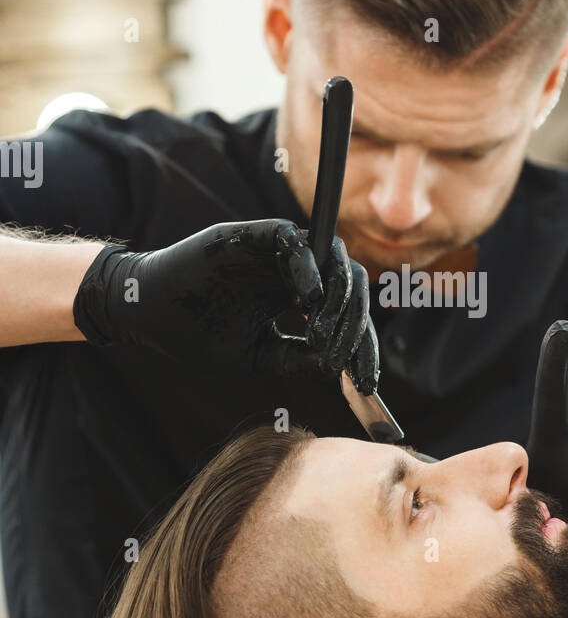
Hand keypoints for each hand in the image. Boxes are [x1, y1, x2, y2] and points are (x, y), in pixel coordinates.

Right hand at [72, 218, 378, 392]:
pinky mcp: (254, 234)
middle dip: (356, 326)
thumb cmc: (200, 333)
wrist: (148, 313)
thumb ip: (298, 358)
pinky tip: (308, 301)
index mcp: (299, 298)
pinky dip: (308, 267)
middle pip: (350, 287)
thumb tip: (341, 367)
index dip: (363, 347)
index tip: (368, 382)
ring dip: (338, 300)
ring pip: (333, 261)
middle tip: (346, 360)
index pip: (346, 315)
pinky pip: (294, 241)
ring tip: (325, 335)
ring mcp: (278, 252)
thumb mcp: (257, 355)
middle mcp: (296, 272)